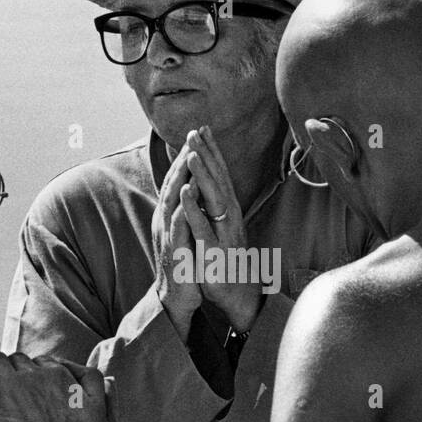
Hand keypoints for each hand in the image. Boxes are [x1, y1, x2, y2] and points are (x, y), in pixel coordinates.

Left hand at [0, 352, 107, 421]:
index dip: (34, 374)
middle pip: (17, 360)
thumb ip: (91, 377)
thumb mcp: (98, 404)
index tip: (30, 385)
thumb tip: (73, 365)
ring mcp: (10, 386)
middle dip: (15, 370)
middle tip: (12, 388)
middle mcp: (34, 376)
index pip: (39, 362)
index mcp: (57, 374)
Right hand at [152, 145, 201, 339]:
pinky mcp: (174, 251)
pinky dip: (182, 210)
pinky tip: (188, 195)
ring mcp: (168, 235)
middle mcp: (166, 220)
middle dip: (183, 158)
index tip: (198, 133)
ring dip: (180, 177)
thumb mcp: (185, 231)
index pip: (179, 179)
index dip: (187, 156)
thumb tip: (192, 187)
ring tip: (189, 155)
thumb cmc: (184, 263)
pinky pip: (178, 227)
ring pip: (173, 200)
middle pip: (174, 183)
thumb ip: (187, 209)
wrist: (176, 297)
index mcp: (170, 213)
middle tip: (193, 133)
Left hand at [181, 126, 262, 331]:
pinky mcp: (214, 251)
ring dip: (204, 176)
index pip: (220, 174)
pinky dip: (194, 210)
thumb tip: (204, 180)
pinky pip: (203, 227)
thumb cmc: (223, 256)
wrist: (235, 293)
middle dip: (207, 155)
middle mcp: (230, 217)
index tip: (203, 128)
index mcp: (228, 210)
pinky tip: (185, 194)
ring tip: (192, 155)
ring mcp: (224, 233)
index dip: (212, 151)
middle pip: (219, 180)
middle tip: (197, 131)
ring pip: (215, 200)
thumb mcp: (218, 226)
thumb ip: (213, 204)